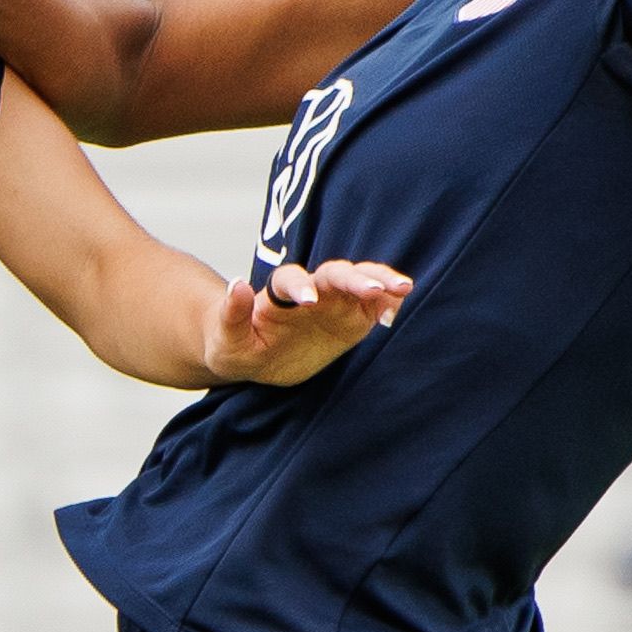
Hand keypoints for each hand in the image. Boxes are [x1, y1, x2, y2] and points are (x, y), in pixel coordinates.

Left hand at [201, 258, 411, 386]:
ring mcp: (335, 303)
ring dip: (381, 281)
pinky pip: (375, 307)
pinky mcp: (353, 319)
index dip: (299, 286)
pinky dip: (389, 303)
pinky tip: (399, 305)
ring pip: (361, 281)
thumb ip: (232, 314)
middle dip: (355, 278)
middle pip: (335, 274)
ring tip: (403, 288)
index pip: (290, 280)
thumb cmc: (237, 345)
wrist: (258, 357)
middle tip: (376, 288)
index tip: (308, 301)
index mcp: (279, 293)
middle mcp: (311, 290)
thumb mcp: (228, 339)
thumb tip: (236, 283)